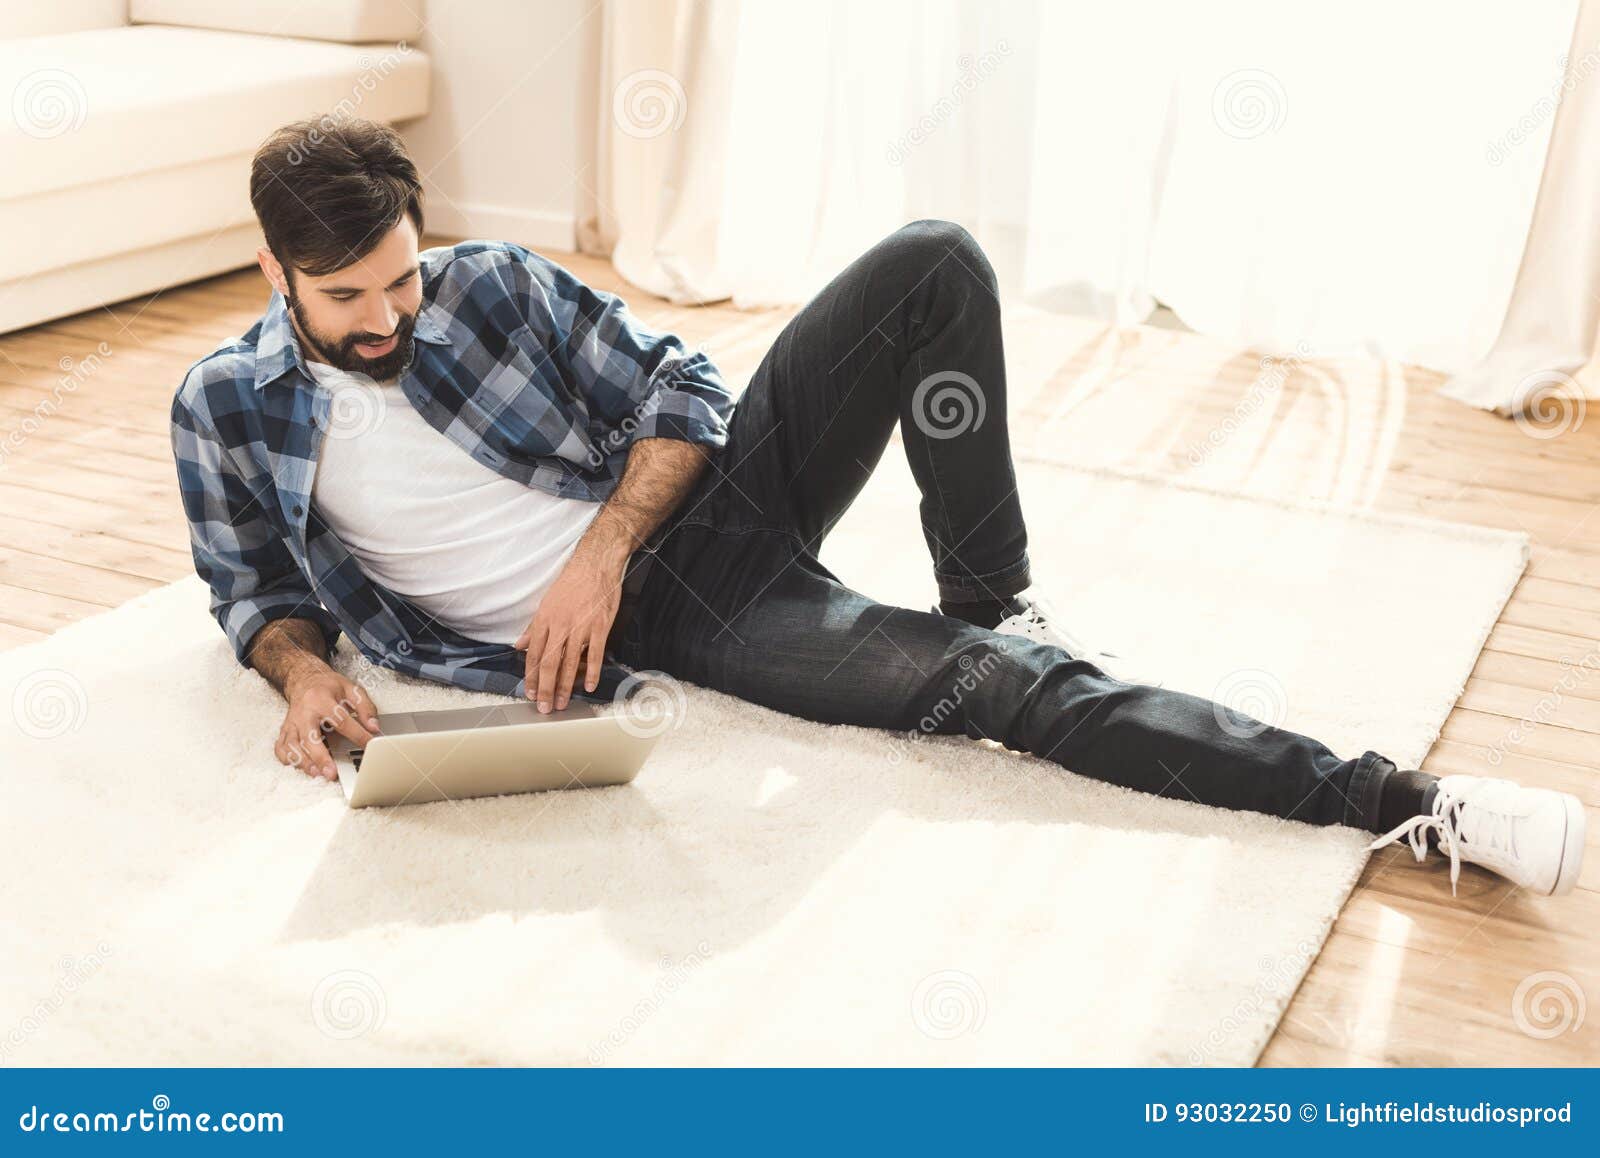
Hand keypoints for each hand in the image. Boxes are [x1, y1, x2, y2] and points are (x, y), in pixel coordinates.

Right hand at [273, 663, 379, 780]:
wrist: (304, 679)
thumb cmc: (327, 686)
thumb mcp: (351, 689)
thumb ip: (365, 707)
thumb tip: (374, 726)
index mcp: (322, 700)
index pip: (342, 721)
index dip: (357, 735)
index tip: (368, 746)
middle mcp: (304, 712)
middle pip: (309, 737)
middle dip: (320, 757)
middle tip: (331, 772)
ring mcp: (292, 722)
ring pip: (292, 745)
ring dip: (303, 761)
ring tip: (317, 773)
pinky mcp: (284, 730)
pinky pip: (280, 747)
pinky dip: (287, 759)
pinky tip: (300, 766)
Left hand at [515, 547, 623, 711]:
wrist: (595, 565)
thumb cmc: (572, 583)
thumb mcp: (546, 603)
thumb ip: (533, 628)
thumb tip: (519, 645)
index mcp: (544, 620)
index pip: (534, 654)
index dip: (531, 677)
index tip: (530, 693)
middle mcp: (560, 625)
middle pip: (549, 663)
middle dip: (545, 689)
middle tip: (544, 707)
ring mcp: (580, 627)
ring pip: (569, 663)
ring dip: (565, 687)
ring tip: (562, 702)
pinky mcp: (599, 627)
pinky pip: (594, 654)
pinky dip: (592, 672)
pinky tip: (590, 686)